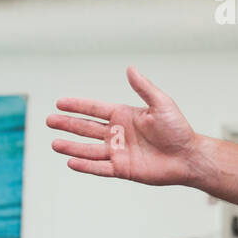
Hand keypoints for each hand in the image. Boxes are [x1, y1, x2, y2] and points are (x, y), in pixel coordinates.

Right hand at [47, 66, 200, 185]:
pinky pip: (99, 167)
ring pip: (88, 149)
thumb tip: (130, 68)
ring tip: (54, 144)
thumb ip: (143, 88)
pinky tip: (71, 163)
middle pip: (86, 128)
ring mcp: (118, 152)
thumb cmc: (177, 129)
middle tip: (49, 120)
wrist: (188, 156)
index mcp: (123, 115)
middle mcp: (117, 133)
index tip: (59, 103)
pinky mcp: (122, 169)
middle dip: (68, 124)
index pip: (94, 109)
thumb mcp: (161, 103)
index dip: (77, 106)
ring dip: (71, 147)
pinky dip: (85, 166)